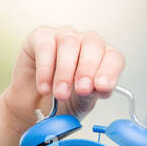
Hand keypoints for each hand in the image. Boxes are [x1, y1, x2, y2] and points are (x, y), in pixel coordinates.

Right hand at [0, 26, 125, 135]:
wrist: (33, 108)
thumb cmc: (61, 103)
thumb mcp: (81, 104)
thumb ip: (92, 94)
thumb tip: (101, 87)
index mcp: (102, 58)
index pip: (113, 57)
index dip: (109, 71)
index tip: (102, 87)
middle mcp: (85, 44)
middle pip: (93, 45)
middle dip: (87, 69)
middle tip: (81, 90)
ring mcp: (63, 37)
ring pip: (69, 43)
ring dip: (65, 72)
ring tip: (60, 94)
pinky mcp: (40, 37)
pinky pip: (45, 47)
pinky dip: (45, 70)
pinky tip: (45, 88)